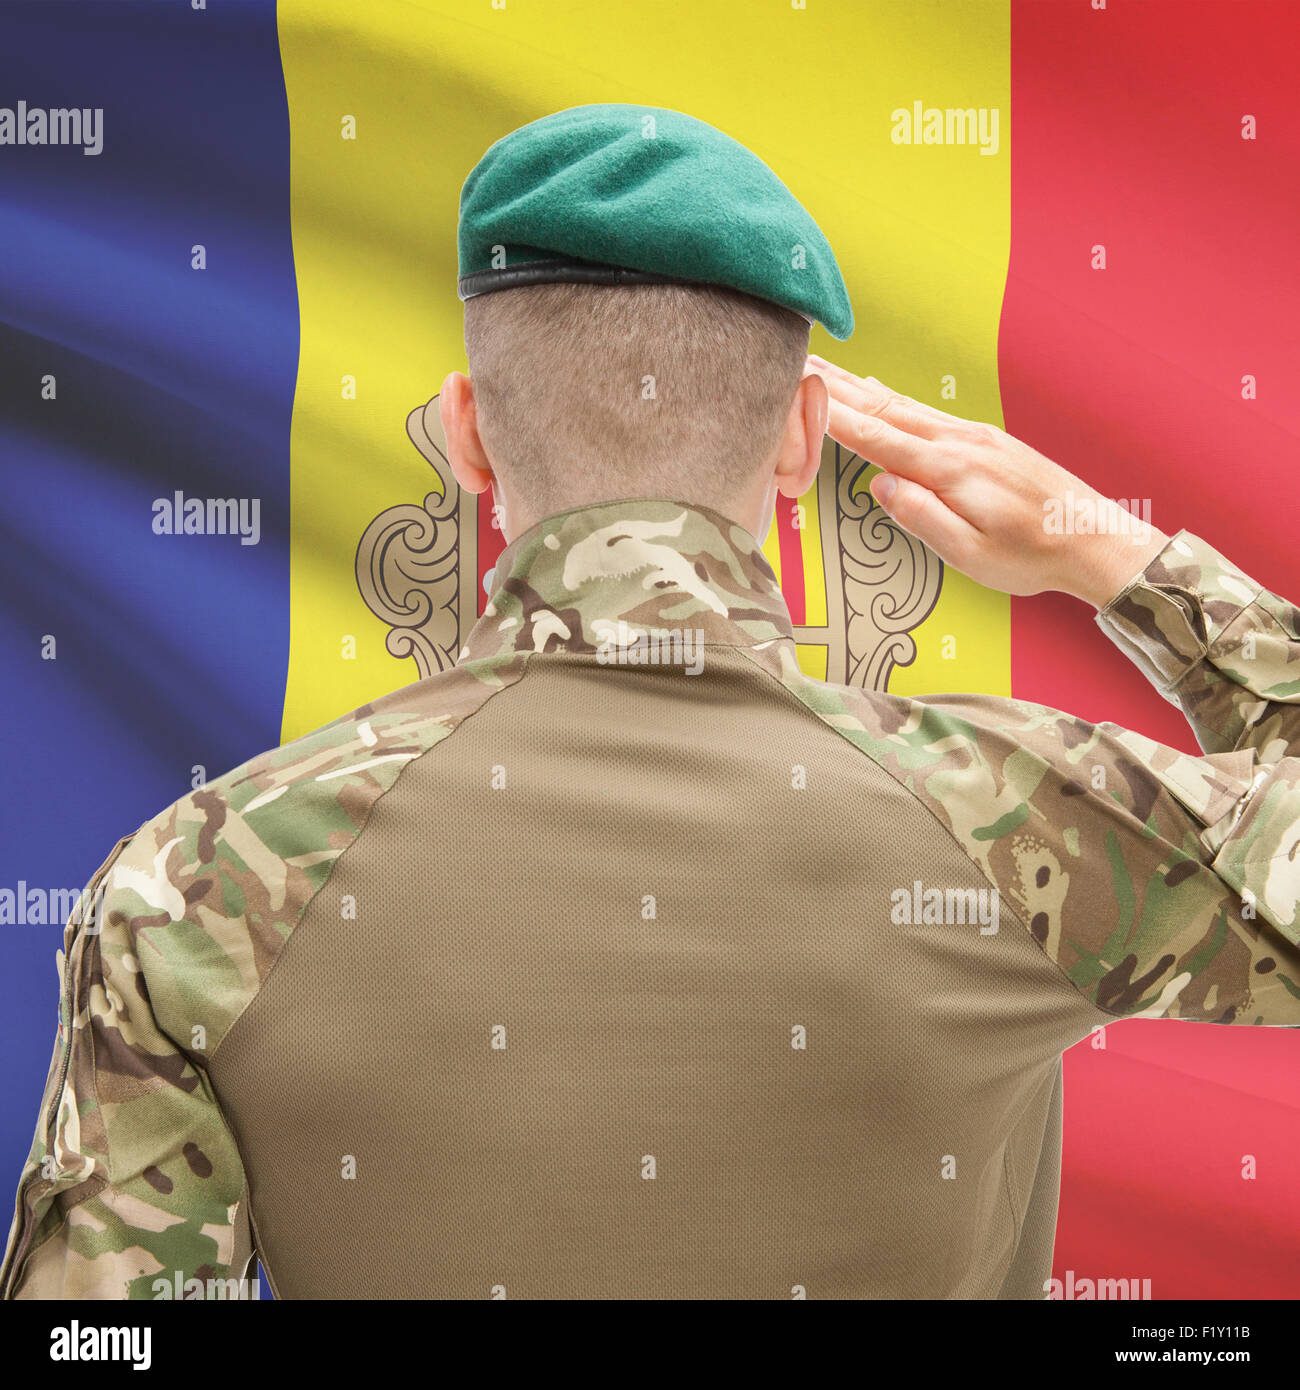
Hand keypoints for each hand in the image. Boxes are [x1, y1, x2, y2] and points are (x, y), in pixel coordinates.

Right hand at [809, 356, 1170, 608]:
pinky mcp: (985, 440)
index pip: (875, 437)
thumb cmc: (1031, 556)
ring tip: (823, 370)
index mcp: (949, 471)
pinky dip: (890, 398)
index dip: (830, 416)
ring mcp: (974, 436)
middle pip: (882, 408)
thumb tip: (880, 486)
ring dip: (858, 387)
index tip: (794, 393)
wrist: (1093, 538)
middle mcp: (959, 442)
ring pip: (902, 405)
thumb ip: (922, 518)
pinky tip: (878, 393)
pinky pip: (924, 412)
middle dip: (835, 387)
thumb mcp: (970, 555)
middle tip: (795, 363)